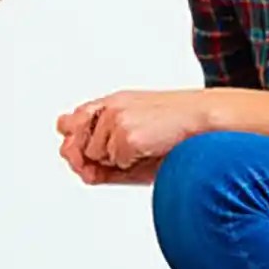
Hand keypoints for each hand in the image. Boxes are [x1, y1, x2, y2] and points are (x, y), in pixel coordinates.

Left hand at [56, 89, 212, 180]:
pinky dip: (132, 165)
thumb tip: (65, 151)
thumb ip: (96, 146)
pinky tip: (152, 148)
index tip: (85, 145)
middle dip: (96, 158)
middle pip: (78, 148)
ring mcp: (116, 120)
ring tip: (146, 146)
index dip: (74, 141)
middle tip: (130, 150)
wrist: (204, 124)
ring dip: (117, 161)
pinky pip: (115, 164)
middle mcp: (109, 107)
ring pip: (95, 157)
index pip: (70, 122)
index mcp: (111, 104)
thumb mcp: (131, 139)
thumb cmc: (173, 134)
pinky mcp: (126, 135)